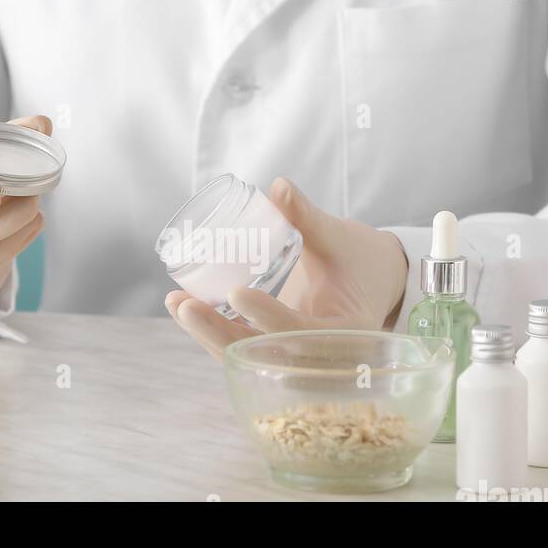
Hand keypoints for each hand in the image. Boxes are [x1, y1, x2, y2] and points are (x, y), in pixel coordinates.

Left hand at [165, 177, 408, 357]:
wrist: (371, 284)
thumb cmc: (359, 259)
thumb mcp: (339, 239)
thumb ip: (308, 217)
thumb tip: (279, 186)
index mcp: (347, 334)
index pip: (304, 333)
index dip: (269, 316)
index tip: (236, 293)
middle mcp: (320, 359)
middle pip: (265, 355)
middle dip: (219, 334)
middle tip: (184, 305)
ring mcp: (295, 361)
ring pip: (246, 356)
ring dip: (207, 334)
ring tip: (176, 303)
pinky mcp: (277, 354)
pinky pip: (242, 348)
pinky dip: (213, 332)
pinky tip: (186, 311)